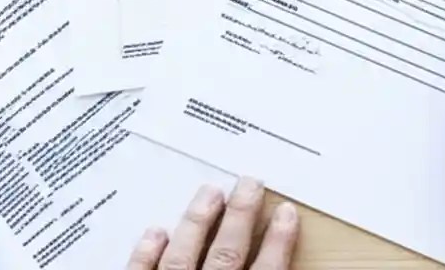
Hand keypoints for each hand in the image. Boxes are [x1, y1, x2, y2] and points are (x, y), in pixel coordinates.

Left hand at [127, 179, 299, 269]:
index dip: (278, 242)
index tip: (287, 212)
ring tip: (209, 191)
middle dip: (240, 215)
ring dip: (197, 222)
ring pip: (183, 257)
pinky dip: (146, 254)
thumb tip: (298, 267)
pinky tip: (155, 231)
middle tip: (250, 183)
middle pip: (227, 254)